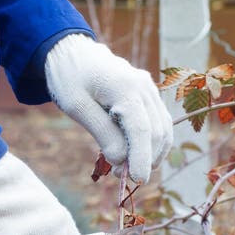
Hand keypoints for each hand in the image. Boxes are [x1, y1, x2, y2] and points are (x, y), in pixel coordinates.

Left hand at [45, 34, 172, 182]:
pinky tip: (135, 155)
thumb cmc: (70, 79)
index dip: (142, 157)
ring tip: (127, 169)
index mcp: (125, 86)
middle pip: (156, 132)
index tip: (137, 180)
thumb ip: (101, 132)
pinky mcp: (149, 96)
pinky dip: (152, 143)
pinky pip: (159, 124)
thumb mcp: (76, 106)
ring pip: (163, 129)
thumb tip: (120, 160)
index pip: (141, 129)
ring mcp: (150, 90)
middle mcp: (144, 86)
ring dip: (151, 154)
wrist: (73, 53)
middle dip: (144, 159)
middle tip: (120, 176)